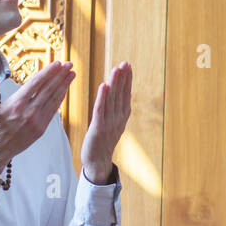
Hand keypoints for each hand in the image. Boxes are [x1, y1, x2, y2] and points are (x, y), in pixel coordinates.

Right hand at [0, 60, 75, 192]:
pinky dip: (59, 99)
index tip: (58, 63)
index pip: (36, 84)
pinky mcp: (40, 129)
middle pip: (48, 89)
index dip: (48, 72)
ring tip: (72, 74)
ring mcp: (36, 122)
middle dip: (60, 75)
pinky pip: (53, 111)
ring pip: (53, 100)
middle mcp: (29, 112)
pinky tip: (64, 91)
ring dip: (64, 86)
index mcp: (15, 105)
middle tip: (70, 64)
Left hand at [81, 62, 131, 181]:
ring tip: (116, 69)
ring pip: (112, 100)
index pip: (125, 94)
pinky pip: (101, 110)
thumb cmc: (102, 141)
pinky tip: (104, 86)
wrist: (98, 162)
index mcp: (122, 116)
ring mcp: (110, 124)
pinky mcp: (99, 128)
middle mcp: (118, 118)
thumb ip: (114, 109)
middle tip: (124, 63)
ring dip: (115, 84)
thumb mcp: (112, 124)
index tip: (127, 66)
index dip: (127, 80)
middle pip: (121, 95)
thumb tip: (117, 93)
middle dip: (123, 78)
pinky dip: (103, 98)